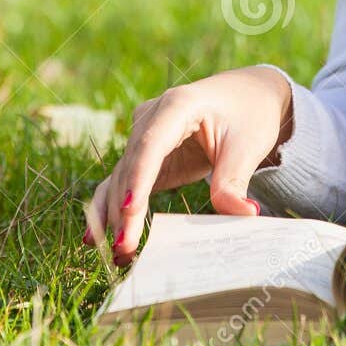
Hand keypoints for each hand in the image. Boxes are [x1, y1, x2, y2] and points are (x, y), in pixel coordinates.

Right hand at [83, 63, 293, 265]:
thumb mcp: (247, 145)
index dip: (138, 178)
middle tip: (123, 247)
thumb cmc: (250, 113)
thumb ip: (235, 181)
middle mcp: (153, 115)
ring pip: (122, 176)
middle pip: (132, 165)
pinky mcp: (147, 153)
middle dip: (124, 208)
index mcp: (179, 104)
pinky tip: (94, 236)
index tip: (129, 210)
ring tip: (116, 251)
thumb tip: (242, 215)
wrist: (251, 94)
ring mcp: (145, 133)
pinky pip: (124, 180)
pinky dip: (113, 206)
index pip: (152, 144)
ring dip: (115, 213)